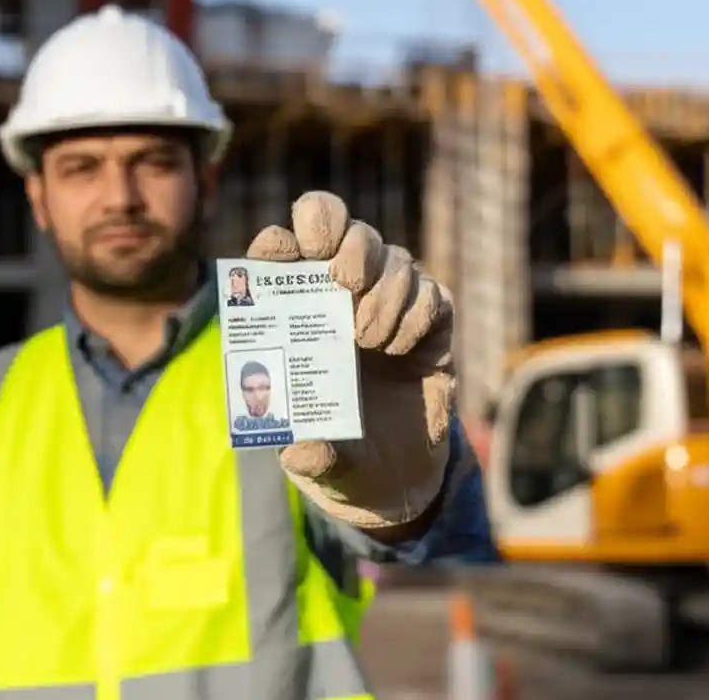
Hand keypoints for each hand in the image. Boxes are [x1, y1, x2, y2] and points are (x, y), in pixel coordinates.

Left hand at [246, 191, 455, 529]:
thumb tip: (300, 449)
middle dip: (345, 241)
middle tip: (344, 280)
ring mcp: (387, 305)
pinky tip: (401, 350)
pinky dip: (417, 314)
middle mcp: (338, 297)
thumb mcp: (316, 461)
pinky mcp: (430, 323)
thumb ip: (308, 455)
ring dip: (384, 293)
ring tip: (370, 341)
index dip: (278, 242)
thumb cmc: (336, 453)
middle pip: (340, 229)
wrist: (392, 480)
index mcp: (294, 314)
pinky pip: (432, 291)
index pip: (280, 253)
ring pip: (392, 256)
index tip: (277, 254)